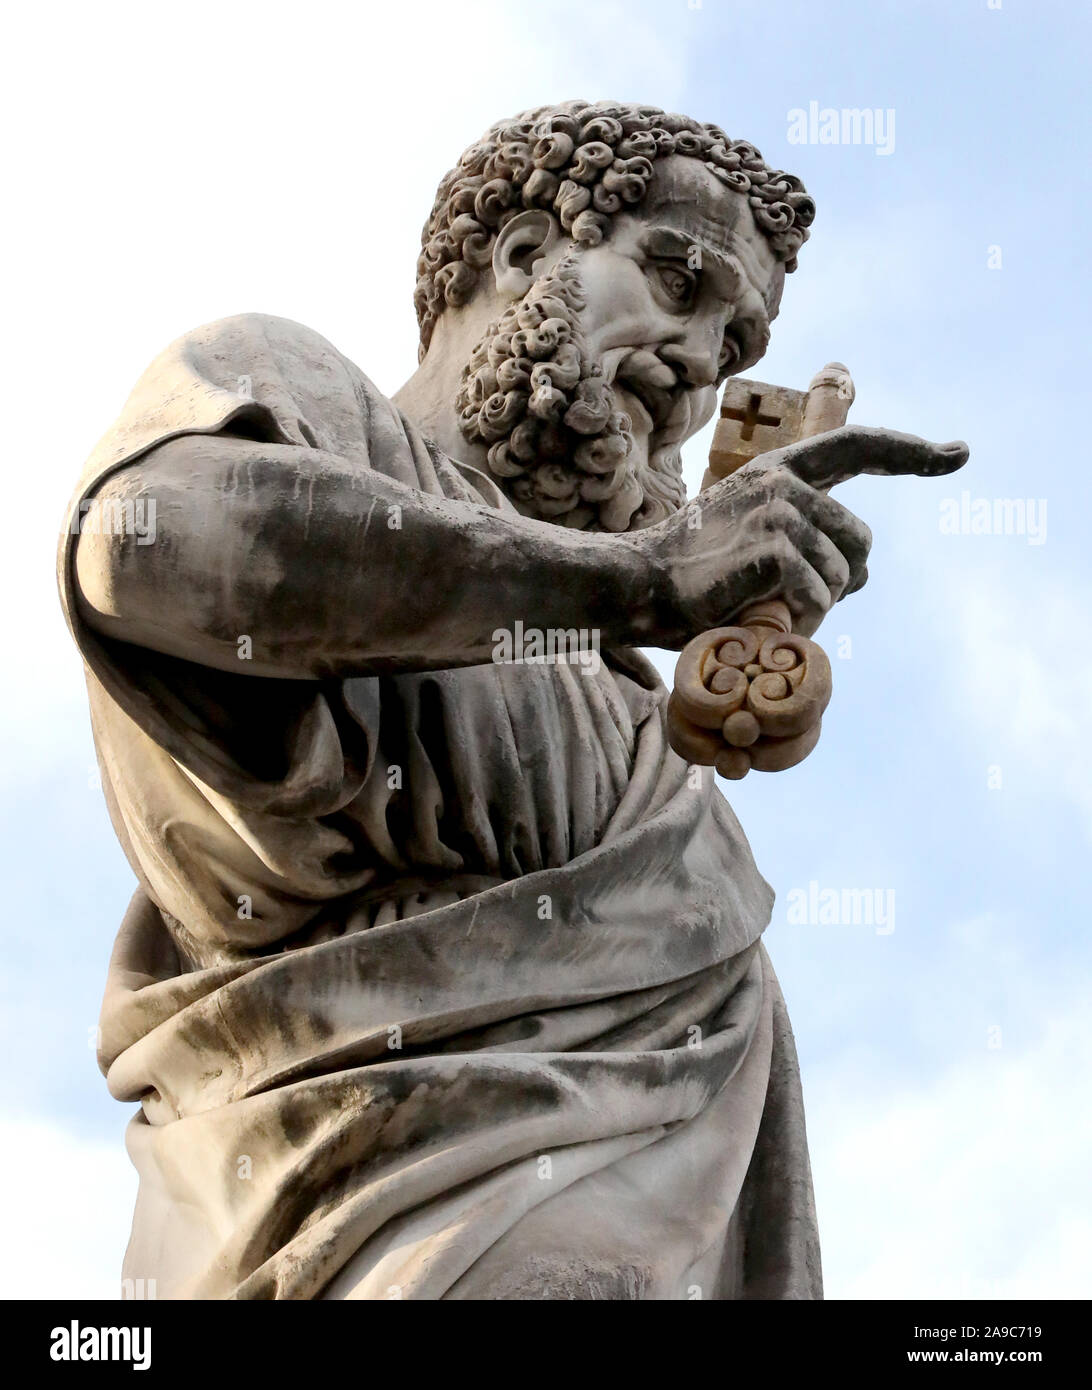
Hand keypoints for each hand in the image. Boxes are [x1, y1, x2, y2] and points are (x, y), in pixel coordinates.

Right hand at [643, 425, 968, 642]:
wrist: (638, 586)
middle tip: (794, 603)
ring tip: (768, 610)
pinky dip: (800, 618)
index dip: (912, 452)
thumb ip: (800, 537)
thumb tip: (857, 573)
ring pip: (842, 573)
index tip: (957, 453)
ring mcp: (778, 510)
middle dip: (842, 580)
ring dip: (816, 606)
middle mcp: (782, 482)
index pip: (857, 447)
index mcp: (778, 471)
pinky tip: (765, 618)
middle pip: (861, 539)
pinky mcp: (774, 547)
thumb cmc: (692, 577)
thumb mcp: (748, 539)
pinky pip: (820, 593)